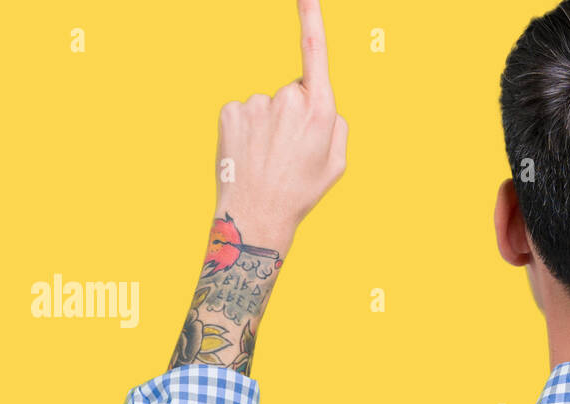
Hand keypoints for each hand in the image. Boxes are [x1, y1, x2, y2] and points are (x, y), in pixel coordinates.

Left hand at [214, 0, 347, 251]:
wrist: (256, 216)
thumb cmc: (299, 192)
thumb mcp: (336, 165)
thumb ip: (338, 128)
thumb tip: (325, 107)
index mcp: (320, 111)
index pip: (315, 52)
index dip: (311, 17)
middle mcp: (288, 100)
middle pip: (293, 91)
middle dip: (292, 114)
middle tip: (288, 153)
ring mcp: (257, 103)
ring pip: (267, 105)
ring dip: (267, 126)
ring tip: (267, 159)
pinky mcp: (231, 111)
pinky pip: (243, 112)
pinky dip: (245, 130)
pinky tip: (248, 154)